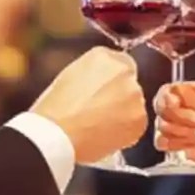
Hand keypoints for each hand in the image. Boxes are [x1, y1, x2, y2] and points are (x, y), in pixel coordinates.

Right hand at [30, 47, 146, 162]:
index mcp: (103, 57)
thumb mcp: (69, 77)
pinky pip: (136, 125)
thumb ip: (92, 75)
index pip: (120, 63)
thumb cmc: (54, 109)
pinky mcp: (140, 119)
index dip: (112, 81)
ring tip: (101, 127)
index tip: (103, 93)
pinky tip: (106, 137)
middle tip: (100, 112)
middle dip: (120, 96)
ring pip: (134, 105)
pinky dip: (126, 132)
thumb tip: (100, 84)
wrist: (57, 135)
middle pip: (129, 84)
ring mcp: (135, 95)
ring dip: (124, 114)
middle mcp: (123, 71)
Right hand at [153, 81, 194, 170]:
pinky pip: (167, 146)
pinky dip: (177, 147)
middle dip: (179, 118)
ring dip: (179, 134)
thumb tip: (174, 89)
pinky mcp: (185, 148)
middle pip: (162, 111)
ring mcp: (184, 130)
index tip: (175, 104)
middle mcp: (186, 110)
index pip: (168, 91)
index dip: (166, 98)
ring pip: (162, 129)